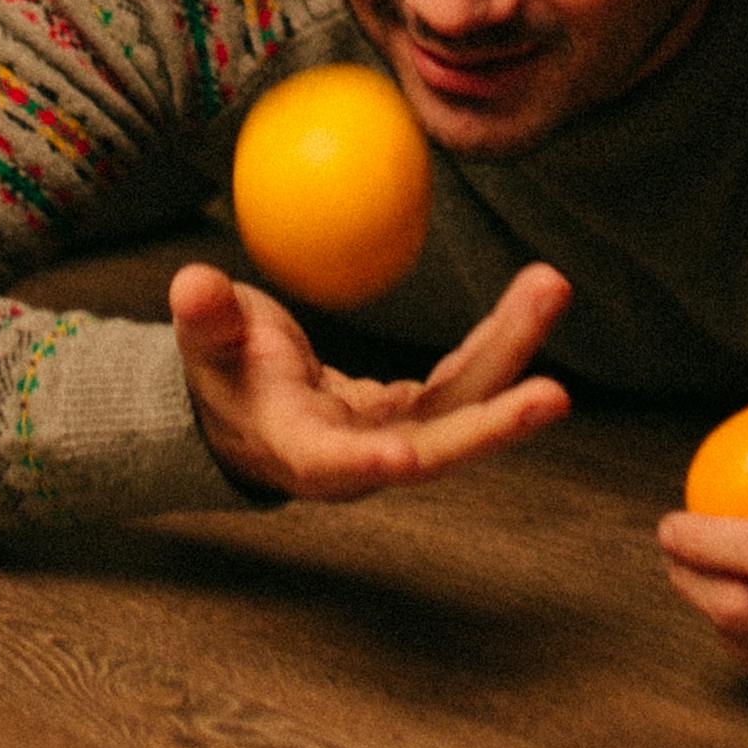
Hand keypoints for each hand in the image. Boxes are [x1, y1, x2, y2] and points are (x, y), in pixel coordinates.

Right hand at [171, 259, 571, 502]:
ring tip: (550, 288)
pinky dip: (499, 341)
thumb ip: (205, 318)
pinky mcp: (414, 416)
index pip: (335, 463)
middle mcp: (360, 459)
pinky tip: (531, 298)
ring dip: (511, 352)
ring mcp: (393, 439)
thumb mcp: (203, 344)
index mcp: (301, 449)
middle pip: (434, 444)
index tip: (403, 459)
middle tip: (555, 393)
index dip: (365, 464)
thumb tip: (193, 284)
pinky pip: (466, 380)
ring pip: (463, 405)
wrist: (243, 410)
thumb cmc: (218, 373)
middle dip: (494, 423)